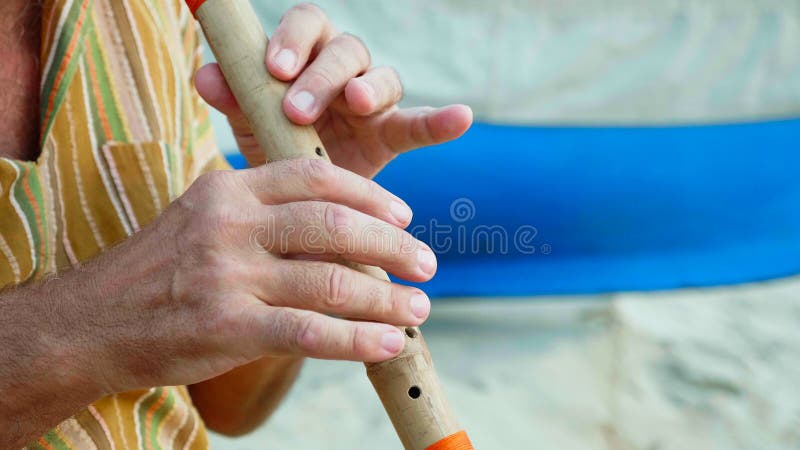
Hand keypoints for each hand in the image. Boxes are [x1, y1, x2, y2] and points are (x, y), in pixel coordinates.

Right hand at [76, 160, 433, 392]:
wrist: (91, 322)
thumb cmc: (160, 269)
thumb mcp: (204, 218)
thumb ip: (266, 216)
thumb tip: (344, 230)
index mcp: (229, 188)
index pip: (316, 176)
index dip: (370, 195)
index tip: (403, 216)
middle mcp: (231, 224)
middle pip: (335, 224)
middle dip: (393, 246)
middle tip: (426, 263)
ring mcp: (229, 276)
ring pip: (332, 281)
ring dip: (387, 298)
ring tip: (418, 309)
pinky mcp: (227, 329)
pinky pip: (311, 333)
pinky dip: (358, 340)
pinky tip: (388, 344)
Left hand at [194, 3, 472, 178]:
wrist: (296, 196)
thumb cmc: (272, 143)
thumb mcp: (248, 121)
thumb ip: (233, 95)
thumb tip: (206, 74)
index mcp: (307, 56)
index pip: (307, 26)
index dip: (294, 40)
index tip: (274, 68)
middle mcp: (344, 71)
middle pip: (346, 49)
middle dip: (322, 74)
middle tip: (297, 108)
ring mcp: (374, 102)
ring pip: (382, 78)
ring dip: (369, 88)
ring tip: (357, 103)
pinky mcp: (393, 134)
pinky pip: (421, 123)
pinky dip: (442, 120)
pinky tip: (461, 118)